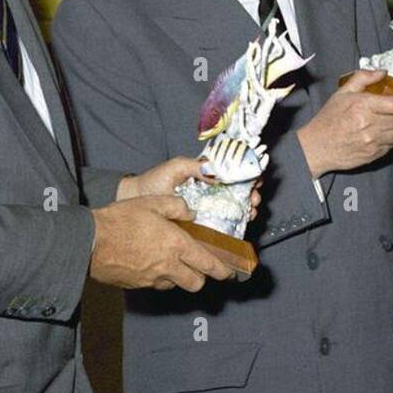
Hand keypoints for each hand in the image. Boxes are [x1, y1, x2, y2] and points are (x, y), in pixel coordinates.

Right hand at [89, 193, 234, 291]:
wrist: (90, 242)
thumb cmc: (121, 219)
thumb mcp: (153, 202)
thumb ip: (177, 206)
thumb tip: (190, 212)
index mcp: (176, 245)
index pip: (208, 264)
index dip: (222, 270)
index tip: (229, 272)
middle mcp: (168, 266)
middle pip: (196, 283)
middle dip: (203, 278)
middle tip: (202, 268)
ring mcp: (151, 279)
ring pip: (176, 285)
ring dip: (180, 277)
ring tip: (175, 263)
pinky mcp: (137, 285)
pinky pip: (156, 284)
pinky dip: (161, 277)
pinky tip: (153, 264)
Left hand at [119, 157, 261, 221]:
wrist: (138, 203)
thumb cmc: (155, 182)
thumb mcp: (177, 167)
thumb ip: (196, 165)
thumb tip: (218, 171)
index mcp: (207, 176)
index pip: (234, 173)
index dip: (248, 174)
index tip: (255, 179)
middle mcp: (211, 192)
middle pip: (240, 192)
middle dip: (253, 193)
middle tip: (254, 198)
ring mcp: (208, 210)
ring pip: (236, 209)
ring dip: (249, 208)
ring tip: (252, 210)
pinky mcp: (203, 227)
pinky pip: (224, 226)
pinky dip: (238, 224)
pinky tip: (243, 224)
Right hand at [296, 69, 392, 179]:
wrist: (316, 147)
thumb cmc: (329, 118)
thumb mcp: (342, 93)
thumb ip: (363, 78)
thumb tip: (383, 72)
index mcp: (364, 105)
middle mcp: (370, 124)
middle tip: (388, 114)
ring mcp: (372, 142)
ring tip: (381, 126)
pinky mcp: (372, 155)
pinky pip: (390, 147)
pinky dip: (387, 141)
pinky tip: (375, 137)